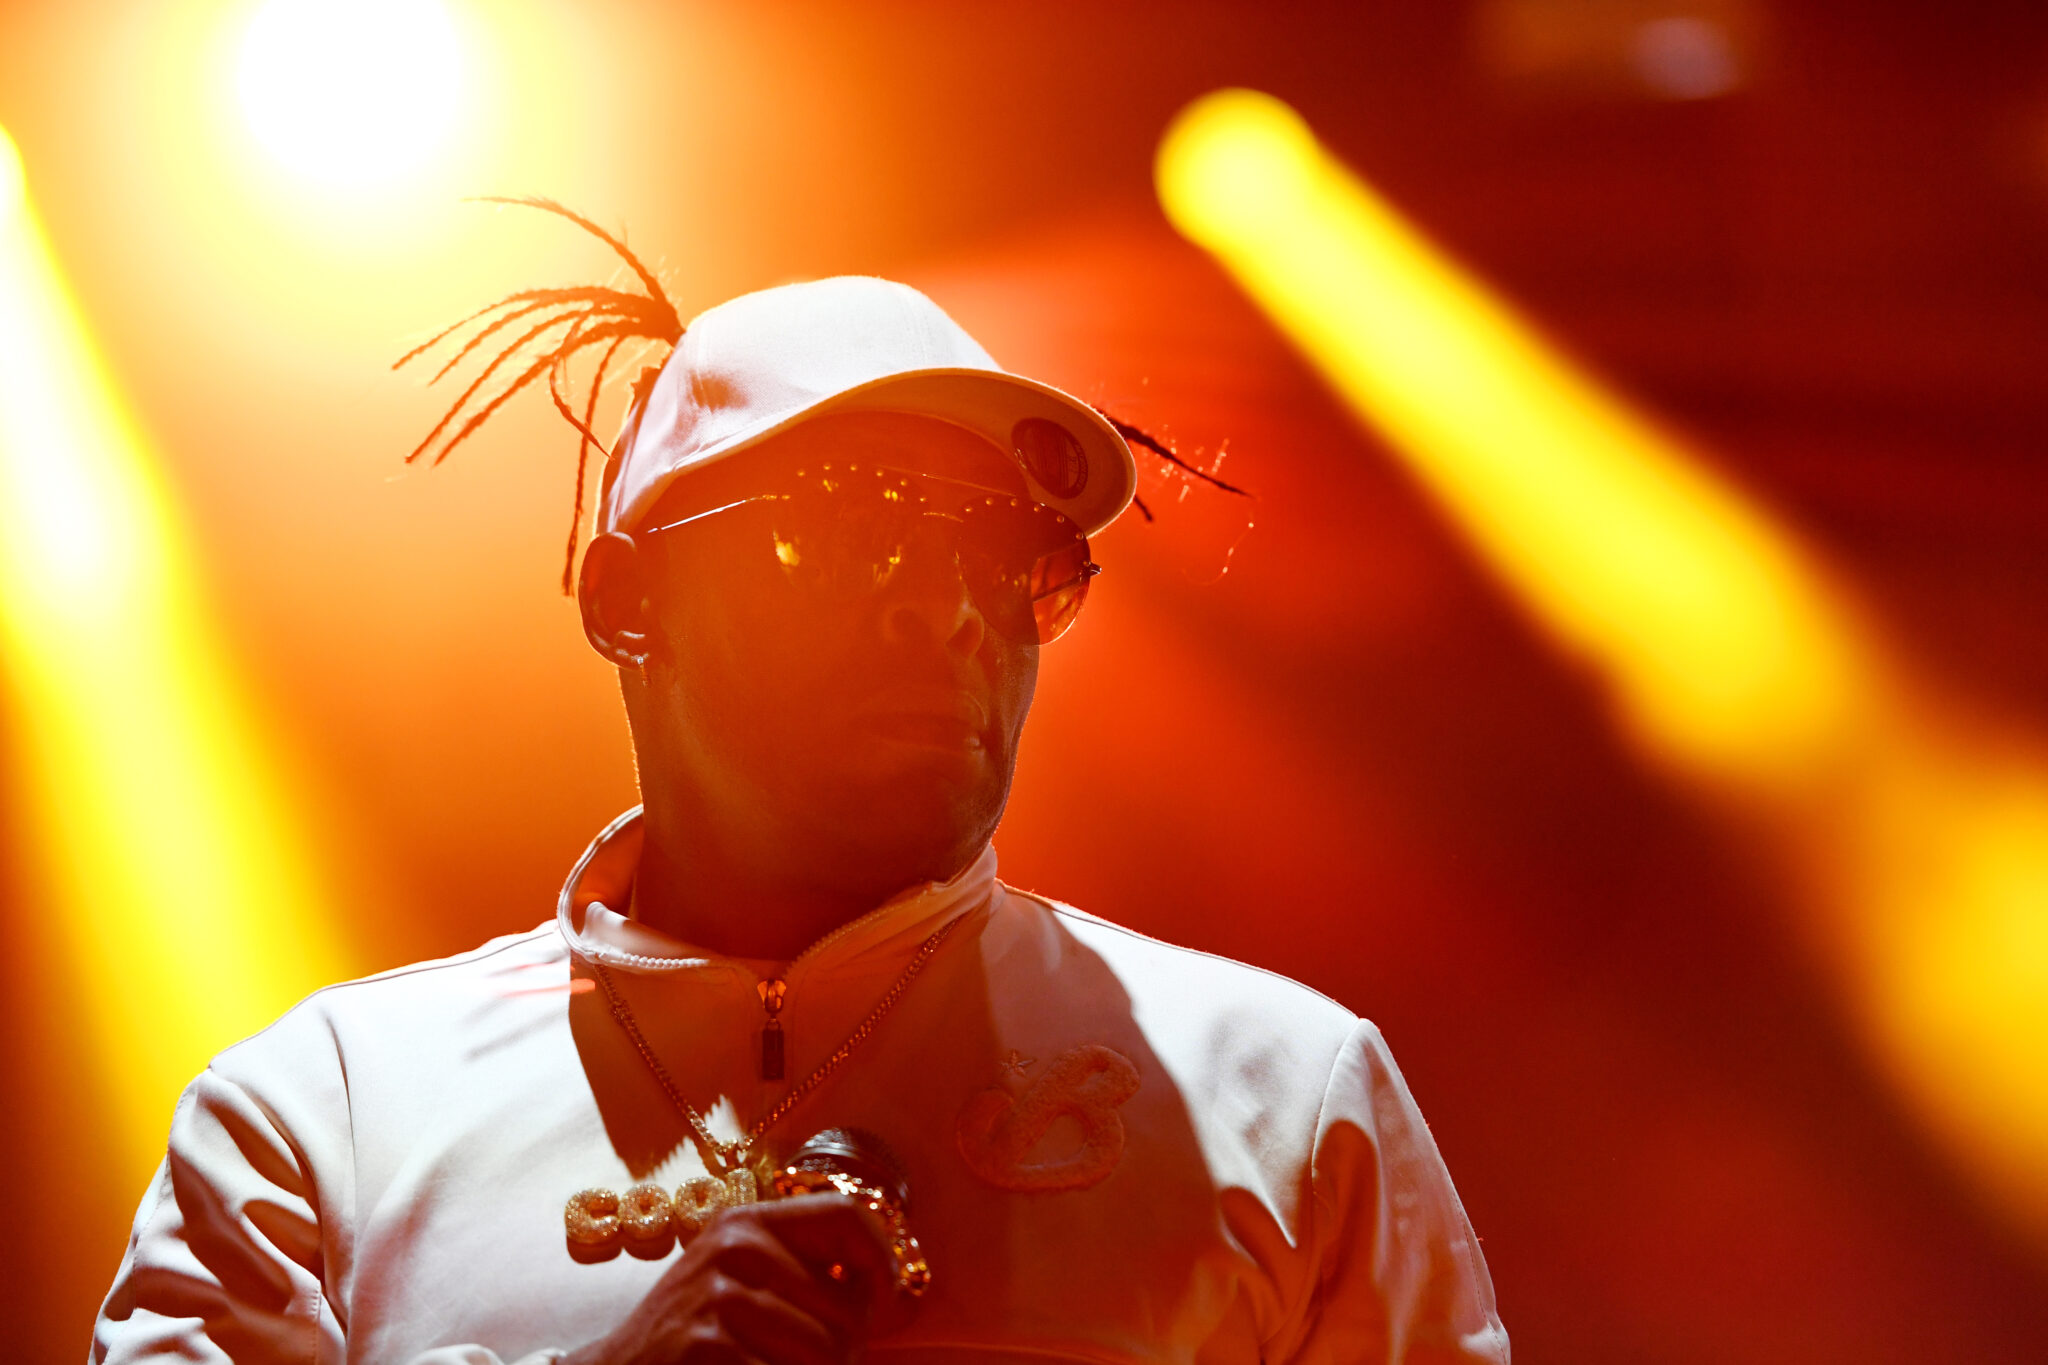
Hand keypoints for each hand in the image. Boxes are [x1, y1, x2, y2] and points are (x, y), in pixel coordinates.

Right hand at [564, 1193, 901, 1364]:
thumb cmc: (690, 1333)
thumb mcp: (734, 1277)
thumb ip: (799, 1267)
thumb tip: (892, 1284)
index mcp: (746, 1223)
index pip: (846, 1216)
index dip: (882, 1262)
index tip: (885, 1297)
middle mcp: (735, 1249)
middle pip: (848, 1310)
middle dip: (842, 1351)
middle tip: (797, 1360)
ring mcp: (720, 1302)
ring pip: (829, 1354)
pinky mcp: (710, 1351)